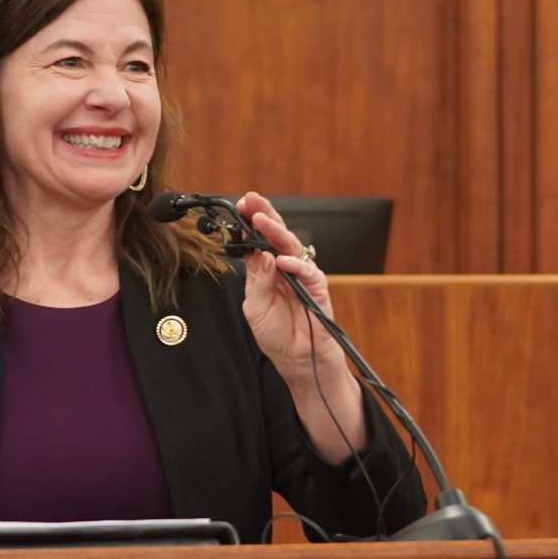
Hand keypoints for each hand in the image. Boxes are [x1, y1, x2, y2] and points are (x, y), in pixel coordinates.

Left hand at [236, 192, 340, 383]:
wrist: (297, 358)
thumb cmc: (275, 334)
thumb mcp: (255, 309)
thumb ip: (257, 281)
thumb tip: (259, 254)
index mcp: (265, 269)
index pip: (257, 240)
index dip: (250, 223)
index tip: (241, 206)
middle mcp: (283, 267)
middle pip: (275, 235)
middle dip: (264, 215)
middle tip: (252, 200)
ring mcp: (300, 274)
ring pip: (291, 245)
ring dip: (276, 231)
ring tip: (262, 220)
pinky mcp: (316, 286)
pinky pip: (307, 271)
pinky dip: (295, 264)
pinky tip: (282, 261)